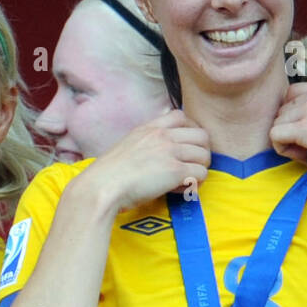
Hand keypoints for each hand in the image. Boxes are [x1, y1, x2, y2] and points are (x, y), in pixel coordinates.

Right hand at [73, 109, 211, 211]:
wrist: (102, 186)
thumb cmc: (108, 174)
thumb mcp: (126, 146)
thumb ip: (144, 143)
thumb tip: (157, 156)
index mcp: (148, 128)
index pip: (181, 116)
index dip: (190, 131)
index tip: (184, 147)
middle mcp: (162, 135)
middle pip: (202, 135)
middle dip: (200, 152)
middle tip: (190, 166)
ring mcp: (170, 151)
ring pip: (205, 155)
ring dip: (199, 169)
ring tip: (183, 181)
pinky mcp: (175, 170)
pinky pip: (201, 173)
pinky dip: (194, 184)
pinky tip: (178, 190)